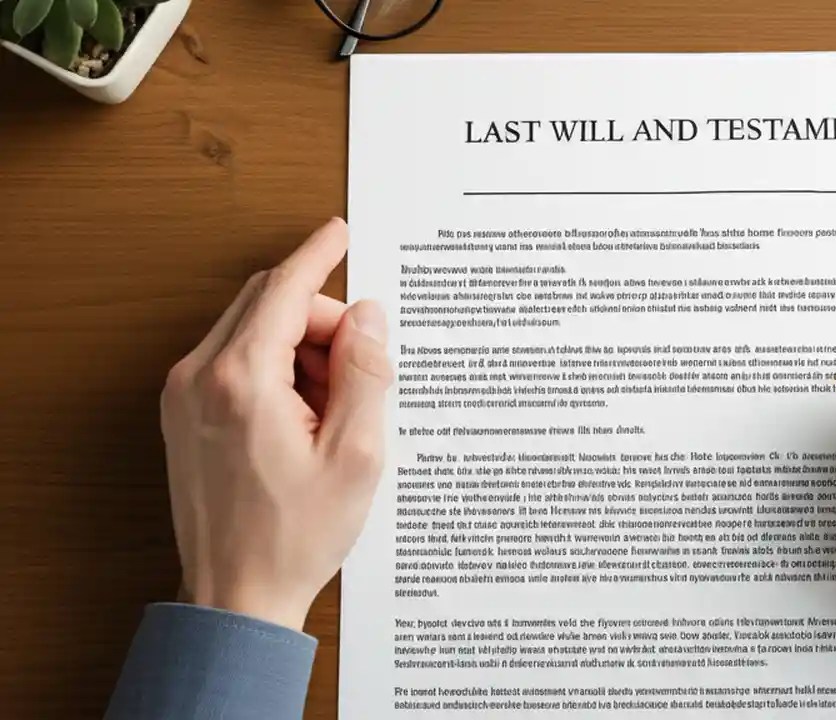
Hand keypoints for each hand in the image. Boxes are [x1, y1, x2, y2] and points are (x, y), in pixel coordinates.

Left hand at [161, 218, 390, 630]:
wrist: (236, 595)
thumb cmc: (295, 535)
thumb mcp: (357, 454)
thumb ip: (366, 374)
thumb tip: (367, 318)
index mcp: (242, 381)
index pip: (283, 290)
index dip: (318, 255)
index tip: (339, 232)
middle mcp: (201, 377)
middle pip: (265, 302)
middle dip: (318, 317)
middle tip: (359, 360)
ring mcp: (184, 395)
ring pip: (249, 330)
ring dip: (298, 346)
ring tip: (332, 408)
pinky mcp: (183, 414)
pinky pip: (234, 360)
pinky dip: (274, 368)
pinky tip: (303, 415)